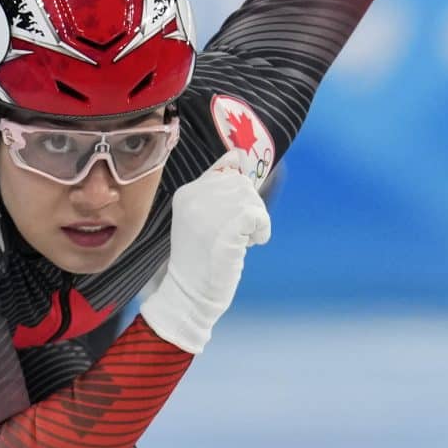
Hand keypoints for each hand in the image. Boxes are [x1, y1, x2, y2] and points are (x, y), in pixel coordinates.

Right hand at [141, 154, 271, 355]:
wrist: (191, 294)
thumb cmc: (202, 260)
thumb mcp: (202, 218)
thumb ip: (218, 188)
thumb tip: (237, 154)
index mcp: (186, 192)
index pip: (226, 170)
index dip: (236, 197)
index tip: (225, 222)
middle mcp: (196, 195)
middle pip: (243, 183)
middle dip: (248, 210)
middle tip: (232, 236)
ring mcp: (211, 208)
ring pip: (254, 198)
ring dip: (254, 223)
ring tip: (236, 243)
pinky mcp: (229, 223)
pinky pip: (260, 216)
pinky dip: (261, 233)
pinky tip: (245, 247)